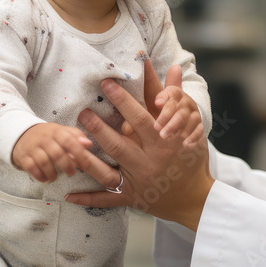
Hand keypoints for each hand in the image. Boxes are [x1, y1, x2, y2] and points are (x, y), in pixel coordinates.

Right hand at [11, 123, 92, 181]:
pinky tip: (44, 178)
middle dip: (67, 166)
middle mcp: (44, 138)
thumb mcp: (62, 131)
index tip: (85, 164)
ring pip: (44, 162)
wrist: (22, 134)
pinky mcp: (23, 157)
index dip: (78, 153)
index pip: (69, 141)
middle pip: (57, 153)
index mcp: (56, 131)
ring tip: (55, 177)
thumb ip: (76, 136)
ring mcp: (32, 147)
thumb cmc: (48, 136)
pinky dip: (39, 175)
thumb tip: (89, 144)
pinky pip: (31, 168)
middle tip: (71, 173)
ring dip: (52, 173)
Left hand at [64, 60, 214, 230]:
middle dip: (99, 127)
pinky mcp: (132, 198)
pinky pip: (107, 199)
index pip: (140, 118)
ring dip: (87, 157)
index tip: (107, 83)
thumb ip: (177, 96)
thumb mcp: (190, 125)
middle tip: (82, 110)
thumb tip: (174, 67)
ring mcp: (139, 182)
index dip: (123, 101)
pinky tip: (68, 194)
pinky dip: (88, 198)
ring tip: (71, 141)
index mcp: (164, 143)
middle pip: (119, 143)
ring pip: (109, 170)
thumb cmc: (191, 158)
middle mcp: (150, 163)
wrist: (196, 198)